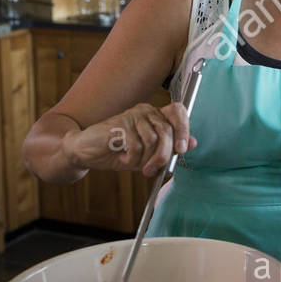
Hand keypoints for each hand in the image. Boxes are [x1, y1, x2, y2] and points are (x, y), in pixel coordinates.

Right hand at [62, 102, 197, 177]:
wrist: (87, 152)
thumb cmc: (117, 152)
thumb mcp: (147, 154)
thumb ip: (168, 148)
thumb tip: (193, 144)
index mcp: (155, 115)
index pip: (178, 111)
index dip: (184, 128)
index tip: (182, 149)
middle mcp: (146, 111)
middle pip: (167, 131)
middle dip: (163, 155)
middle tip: (152, 170)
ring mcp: (133, 116)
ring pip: (154, 139)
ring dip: (146, 159)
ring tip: (133, 164)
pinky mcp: (121, 124)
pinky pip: (137, 144)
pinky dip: (132, 158)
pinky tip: (123, 158)